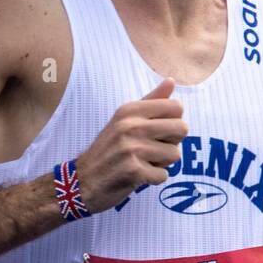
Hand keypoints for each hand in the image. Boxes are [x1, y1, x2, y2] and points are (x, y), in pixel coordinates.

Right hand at [74, 78, 187, 213]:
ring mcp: (131, 148)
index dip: (172, 122)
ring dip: (162, 163)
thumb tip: (171, 81)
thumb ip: (150, 101)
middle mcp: (130, 125)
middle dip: (171, 143)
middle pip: (181, 128)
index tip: (156, 132)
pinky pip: (163, 175)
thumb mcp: (124, 120)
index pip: (177, 107)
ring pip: (175, 154)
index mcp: (129, 110)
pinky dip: (153, 179)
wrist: (81, 181)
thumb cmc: (108, 150)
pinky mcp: (133, 171)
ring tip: (141, 163)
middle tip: (151, 150)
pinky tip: (136, 176)